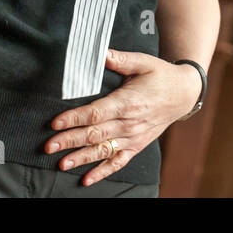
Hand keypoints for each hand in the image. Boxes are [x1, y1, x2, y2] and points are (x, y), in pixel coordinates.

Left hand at [45, 49, 202, 185]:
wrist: (184, 93)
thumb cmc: (161, 75)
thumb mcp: (143, 62)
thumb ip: (120, 59)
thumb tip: (100, 52)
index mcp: (128, 102)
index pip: (96, 113)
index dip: (75, 118)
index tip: (56, 122)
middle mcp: (129, 123)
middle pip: (95, 134)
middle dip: (69, 140)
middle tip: (48, 146)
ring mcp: (133, 137)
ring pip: (103, 150)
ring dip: (81, 158)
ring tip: (61, 163)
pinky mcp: (137, 146)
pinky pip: (118, 162)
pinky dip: (102, 172)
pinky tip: (86, 179)